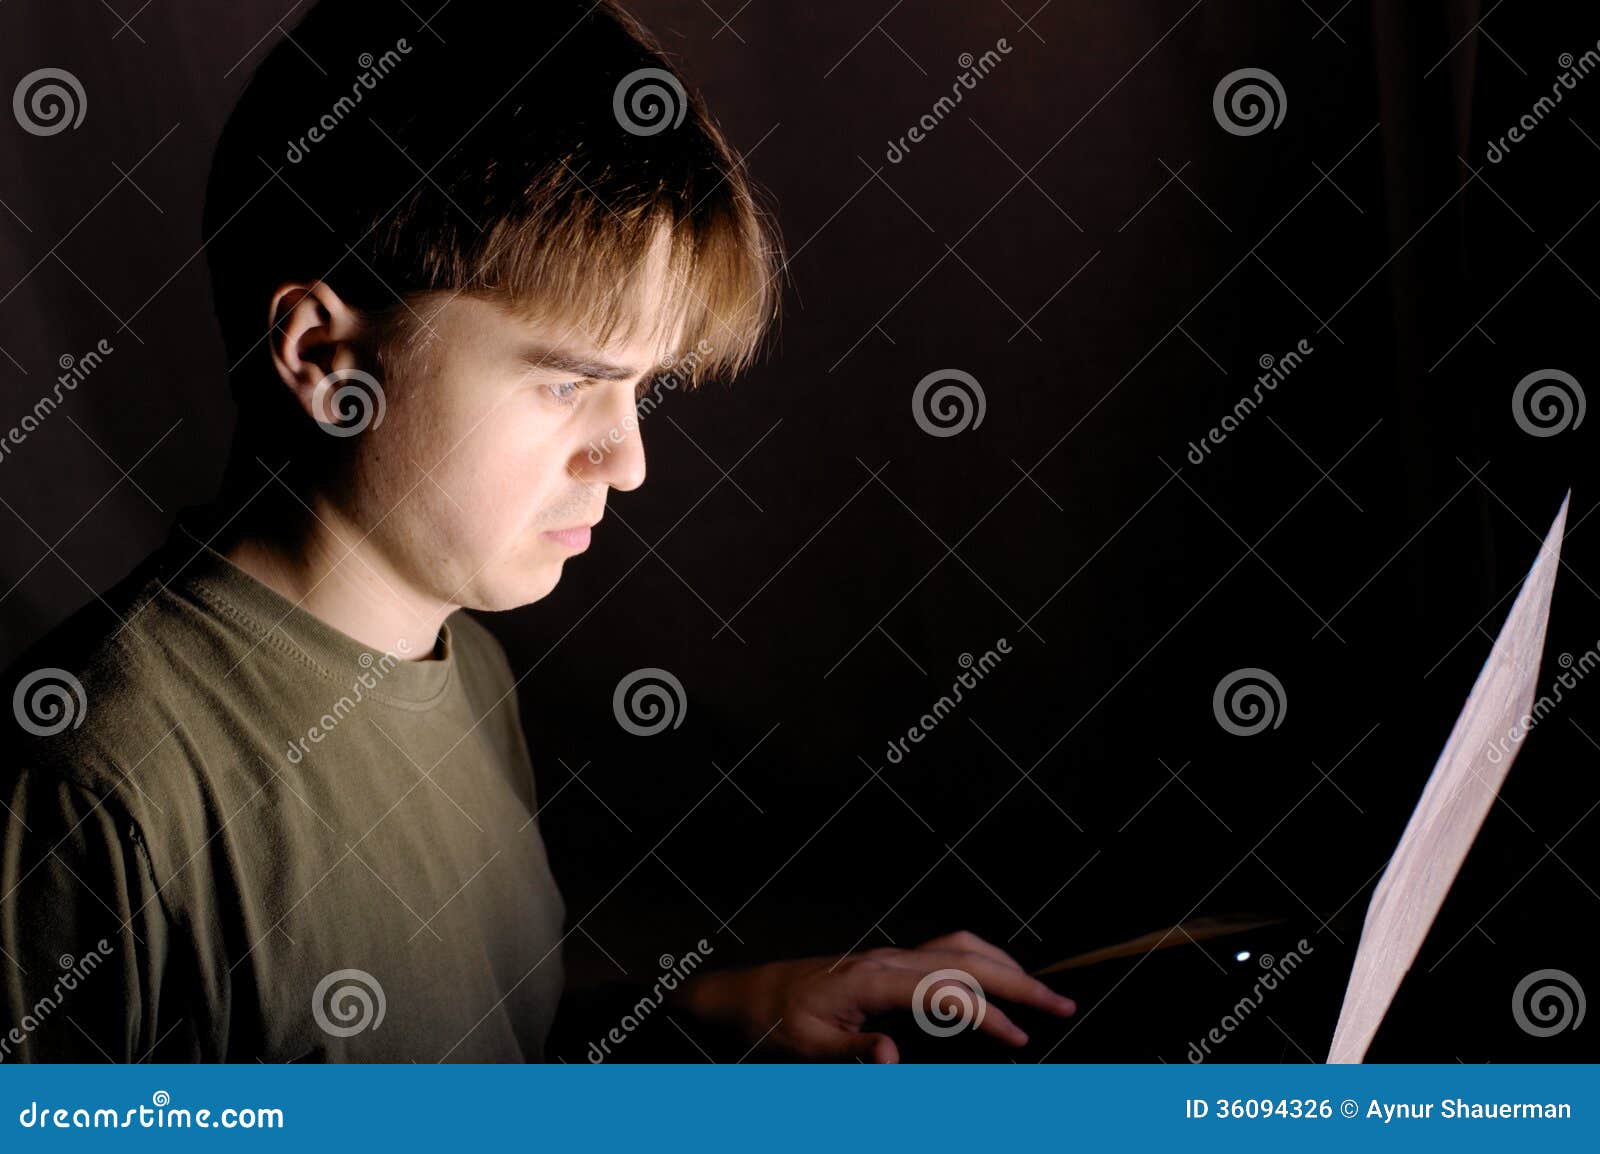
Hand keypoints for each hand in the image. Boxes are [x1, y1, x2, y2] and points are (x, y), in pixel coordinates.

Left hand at [676, 930, 1075, 1062]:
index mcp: (872, 979)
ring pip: (961, 947)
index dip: (987, 1016)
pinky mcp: (889, 963)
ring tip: (1041, 992)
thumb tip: (897, 1058)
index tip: (1019, 1041)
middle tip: (1062, 1004)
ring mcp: (890, 957)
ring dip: (1005, 966)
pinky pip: (946, 951)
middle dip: (1018, 981)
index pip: (946, 991)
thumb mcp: (806, 1049)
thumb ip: (854, 1053)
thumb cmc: (775, 1024)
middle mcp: (887, 959)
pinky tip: (995, 979)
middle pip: (966, 959)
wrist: (748, 996)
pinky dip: (981, 961)